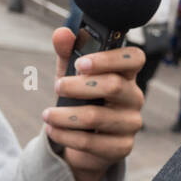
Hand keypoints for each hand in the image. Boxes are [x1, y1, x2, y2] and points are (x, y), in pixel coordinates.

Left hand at [44, 28, 144, 180]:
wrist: (83, 142)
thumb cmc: (81, 101)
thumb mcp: (71, 75)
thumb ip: (66, 53)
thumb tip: (61, 33)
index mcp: (126, 74)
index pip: (134, 58)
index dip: (109, 59)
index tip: (80, 63)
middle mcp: (134, 97)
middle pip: (115, 85)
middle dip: (79, 86)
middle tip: (57, 85)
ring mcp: (130, 123)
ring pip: (97, 117)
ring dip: (65, 115)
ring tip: (46, 114)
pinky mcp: (121, 147)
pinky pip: (90, 142)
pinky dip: (66, 135)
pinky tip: (52, 130)